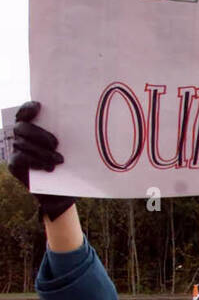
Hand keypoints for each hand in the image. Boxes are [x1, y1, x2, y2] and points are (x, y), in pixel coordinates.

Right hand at [9, 102, 75, 221]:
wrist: (62, 192)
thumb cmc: (68, 166)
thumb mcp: (70, 149)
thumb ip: (67, 136)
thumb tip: (82, 122)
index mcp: (33, 127)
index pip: (24, 113)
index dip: (28, 108)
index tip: (39, 107)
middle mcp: (21, 136)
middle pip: (22, 127)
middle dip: (39, 133)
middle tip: (56, 143)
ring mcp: (17, 150)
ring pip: (22, 143)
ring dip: (42, 151)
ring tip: (59, 160)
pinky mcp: (15, 164)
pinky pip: (20, 158)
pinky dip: (35, 161)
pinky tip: (48, 168)